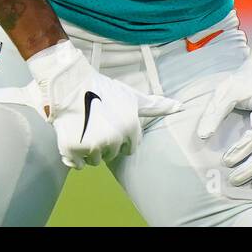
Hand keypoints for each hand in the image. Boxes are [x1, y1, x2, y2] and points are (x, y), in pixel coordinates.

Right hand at [0, 39, 181, 169]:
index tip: (112, 123)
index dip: (121, 137)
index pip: (130, 148)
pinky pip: (78, 166)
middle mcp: (114, 139)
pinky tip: (74, 137)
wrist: (71, 86)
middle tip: (96, 123)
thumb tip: (180, 106)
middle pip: (112, 155)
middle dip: (105, 143)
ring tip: (85, 128)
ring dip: (90, 150)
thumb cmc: (103, 91)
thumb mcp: (132, 97)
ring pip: (95, 161)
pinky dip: (74, 156)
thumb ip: (155, 106)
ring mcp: (92, 146)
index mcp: (130, 128)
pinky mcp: (72, 151)